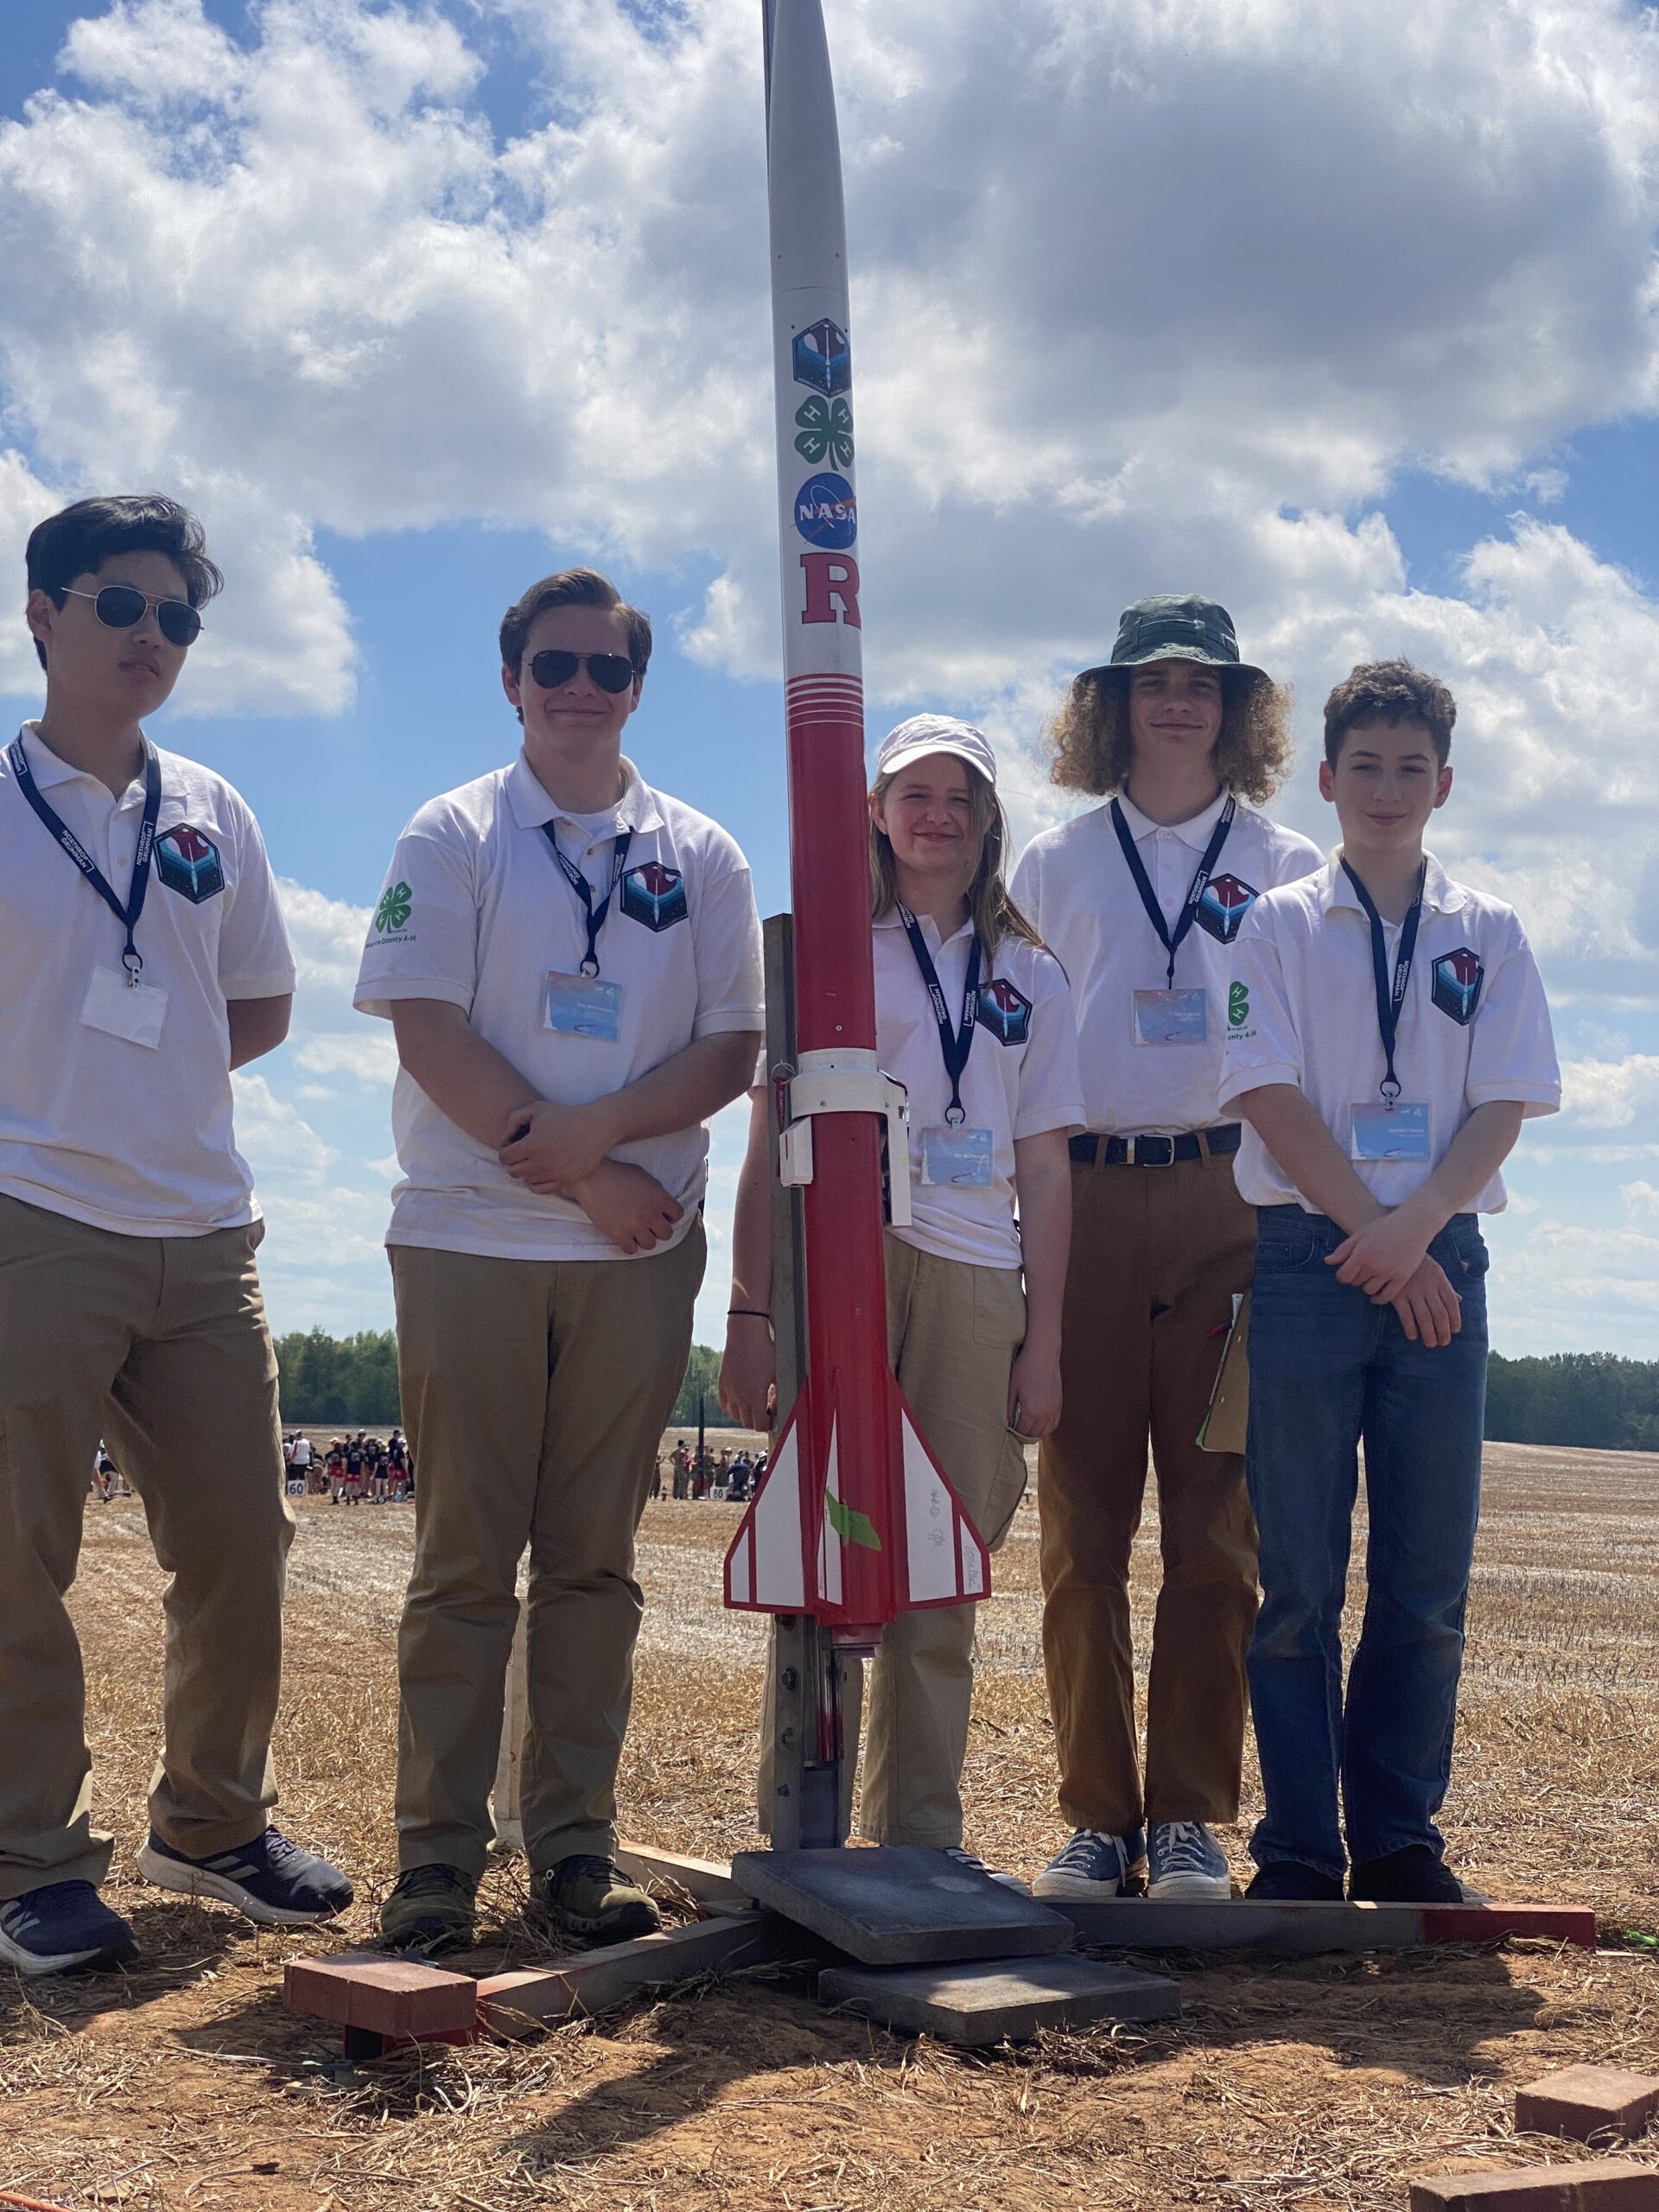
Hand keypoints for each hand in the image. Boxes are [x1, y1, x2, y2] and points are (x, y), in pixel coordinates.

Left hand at [498, 1098, 615, 1191]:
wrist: (597, 1127)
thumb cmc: (564, 1115)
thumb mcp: (536, 1108)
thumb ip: (513, 1119)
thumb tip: (504, 1140)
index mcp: (532, 1144)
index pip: (504, 1157)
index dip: (506, 1149)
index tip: (515, 1144)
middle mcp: (542, 1162)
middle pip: (513, 1171)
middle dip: (515, 1161)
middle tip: (524, 1151)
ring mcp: (555, 1174)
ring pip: (526, 1181)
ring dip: (526, 1171)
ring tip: (535, 1158)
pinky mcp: (566, 1181)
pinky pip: (540, 1189)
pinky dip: (536, 1182)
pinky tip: (542, 1170)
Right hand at [568, 1160, 683, 1254]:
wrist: (593, 1177)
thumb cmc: (617, 1173)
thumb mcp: (644, 1176)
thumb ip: (656, 1191)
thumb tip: (660, 1203)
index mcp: (659, 1197)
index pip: (678, 1214)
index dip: (671, 1216)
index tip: (663, 1215)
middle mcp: (650, 1214)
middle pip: (667, 1234)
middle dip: (660, 1230)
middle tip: (650, 1226)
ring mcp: (635, 1226)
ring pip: (651, 1245)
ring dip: (645, 1239)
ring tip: (637, 1232)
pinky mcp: (619, 1234)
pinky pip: (631, 1250)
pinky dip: (629, 1245)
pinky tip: (625, 1237)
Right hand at [719, 1319, 776, 1432]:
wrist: (746, 1333)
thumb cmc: (766, 1350)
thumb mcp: (778, 1373)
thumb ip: (779, 1394)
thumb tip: (778, 1407)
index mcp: (755, 1396)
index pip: (758, 1425)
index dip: (768, 1423)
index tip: (774, 1415)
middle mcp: (739, 1396)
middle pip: (746, 1422)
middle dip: (758, 1419)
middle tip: (767, 1408)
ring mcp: (729, 1389)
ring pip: (734, 1414)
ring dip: (745, 1413)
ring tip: (755, 1401)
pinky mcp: (722, 1381)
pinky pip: (724, 1402)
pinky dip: (732, 1404)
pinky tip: (741, 1396)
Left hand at [1007, 1342, 1061, 1439]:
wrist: (1043, 1354)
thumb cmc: (1024, 1369)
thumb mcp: (1012, 1390)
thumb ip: (1010, 1410)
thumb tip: (1008, 1424)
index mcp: (1031, 1411)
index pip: (1022, 1432)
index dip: (1014, 1433)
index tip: (1008, 1431)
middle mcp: (1045, 1413)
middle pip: (1034, 1434)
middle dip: (1024, 1435)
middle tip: (1015, 1432)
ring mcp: (1054, 1408)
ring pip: (1046, 1431)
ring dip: (1036, 1433)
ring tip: (1026, 1430)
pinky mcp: (1059, 1403)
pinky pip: (1054, 1422)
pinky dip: (1047, 1427)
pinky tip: (1039, 1424)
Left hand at [1327, 1208, 1432, 1305]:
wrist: (1413, 1225)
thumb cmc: (1385, 1227)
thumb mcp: (1361, 1234)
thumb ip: (1344, 1249)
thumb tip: (1327, 1262)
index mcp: (1362, 1254)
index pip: (1343, 1276)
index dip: (1343, 1275)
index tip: (1347, 1272)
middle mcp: (1374, 1265)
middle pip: (1356, 1282)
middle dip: (1356, 1277)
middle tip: (1363, 1270)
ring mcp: (1389, 1272)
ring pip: (1369, 1290)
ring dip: (1368, 1286)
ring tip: (1371, 1277)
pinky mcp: (1402, 1278)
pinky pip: (1387, 1297)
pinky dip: (1379, 1299)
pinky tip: (1376, 1296)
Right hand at [1389, 1255, 1462, 1346]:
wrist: (1396, 1249)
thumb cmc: (1419, 1264)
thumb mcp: (1437, 1272)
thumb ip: (1447, 1288)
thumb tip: (1460, 1300)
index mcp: (1440, 1281)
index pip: (1452, 1304)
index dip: (1455, 1319)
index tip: (1455, 1331)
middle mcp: (1428, 1288)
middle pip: (1440, 1314)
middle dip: (1443, 1332)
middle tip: (1443, 1343)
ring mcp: (1413, 1292)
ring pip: (1424, 1318)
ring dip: (1429, 1334)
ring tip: (1431, 1344)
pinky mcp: (1397, 1295)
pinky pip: (1406, 1315)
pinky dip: (1410, 1327)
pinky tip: (1412, 1336)